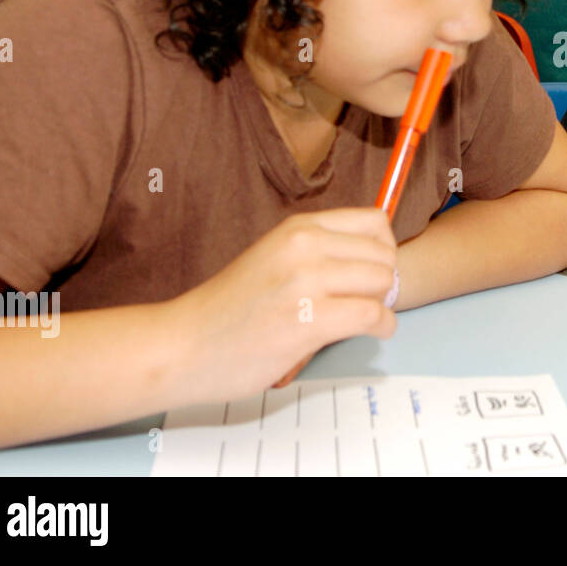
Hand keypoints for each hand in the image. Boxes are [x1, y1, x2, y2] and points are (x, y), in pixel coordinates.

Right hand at [170, 207, 398, 404]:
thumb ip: (315, 252)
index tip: (373, 271)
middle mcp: (304, 246)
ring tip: (364, 318)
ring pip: (382, 283)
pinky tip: (372, 333)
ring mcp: (305, 282)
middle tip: (368, 301)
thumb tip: (369, 259)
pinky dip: (382, 327)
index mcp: (298, 228)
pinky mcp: (308, 320)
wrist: (182, 345)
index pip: (374, 222)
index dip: (383, 249)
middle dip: (384, 281)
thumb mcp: (273, 257)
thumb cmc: (228, 309)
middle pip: (384, 255)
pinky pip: (372, 316)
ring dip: (382, 305)